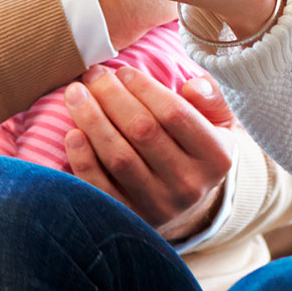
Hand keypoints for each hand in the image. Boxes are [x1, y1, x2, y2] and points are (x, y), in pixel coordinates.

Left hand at [61, 62, 236, 232]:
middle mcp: (190, 184)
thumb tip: (193, 85)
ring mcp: (159, 205)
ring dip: (92, 121)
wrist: (190, 208)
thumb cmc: (196, 151)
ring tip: (75, 94)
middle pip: (143, 131)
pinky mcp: (131, 219)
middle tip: (93, 75)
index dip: (144, 88)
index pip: (175, 114)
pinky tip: (72, 134)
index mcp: (216, 156)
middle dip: (112, 97)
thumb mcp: (219, 124)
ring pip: (119, 158)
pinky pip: (101, 189)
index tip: (123, 71)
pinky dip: (83, 161)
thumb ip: (210, 99)